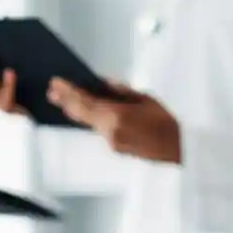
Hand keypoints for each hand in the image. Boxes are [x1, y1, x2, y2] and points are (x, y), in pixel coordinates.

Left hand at [47, 78, 181, 163]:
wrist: (180, 151)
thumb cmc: (165, 123)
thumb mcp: (144, 98)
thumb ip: (119, 90)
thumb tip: (100, 82)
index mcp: (117, 117)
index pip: (83, 102)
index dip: (67, 91)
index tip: (55, 82)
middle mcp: (109, 132)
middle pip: (79, 114)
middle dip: (64, 101)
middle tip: (51, 90)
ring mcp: (110, 142)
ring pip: (86, 123)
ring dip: (74, 110)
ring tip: (61, 98)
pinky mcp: (113, 148)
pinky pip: (95, 129)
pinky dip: (87, 118)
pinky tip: (82, 110)